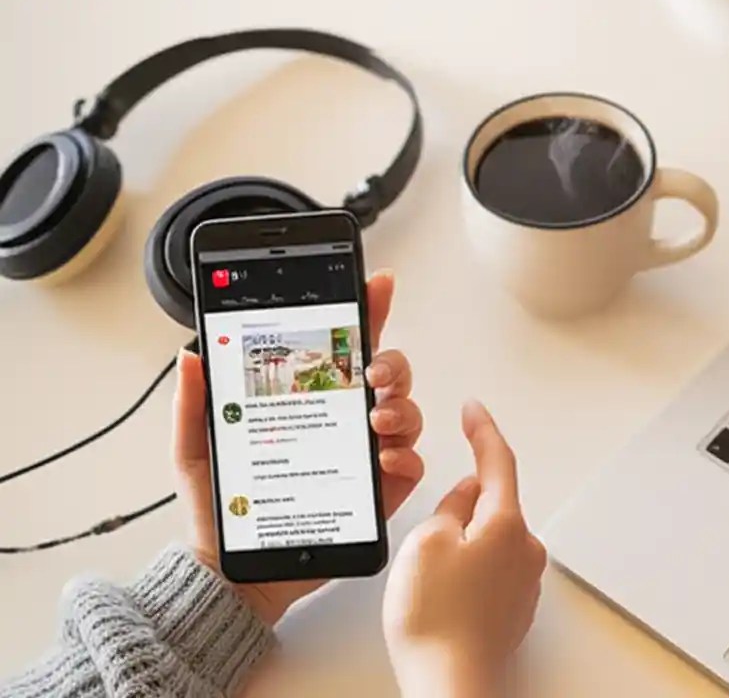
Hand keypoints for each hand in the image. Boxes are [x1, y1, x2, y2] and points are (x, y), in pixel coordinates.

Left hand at [171, 269, 425, 624]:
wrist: (233, 571)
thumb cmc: (220, 510)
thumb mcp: (196, 449)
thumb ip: (194, 402)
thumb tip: (191, 354)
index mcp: (310, 400)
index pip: (345, 347)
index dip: (367, 311)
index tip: (378, 283)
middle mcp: (346, 422)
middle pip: (390, 375)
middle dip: (393, 362)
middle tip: (373, 372)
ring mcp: (367, 457)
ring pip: (409, 414)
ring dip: (402, 405)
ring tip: (376, 416)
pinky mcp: (380, 496)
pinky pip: (411, 465)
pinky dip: (405, 455)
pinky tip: (382, 456)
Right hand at [382, 401, 546, 697]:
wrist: (450, 685)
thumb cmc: (436, 619)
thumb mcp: (426, 542)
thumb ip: (449, 506)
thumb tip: (465, 494)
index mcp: (508, 523)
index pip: (499, 461)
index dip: (483, 430)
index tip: (473, 409)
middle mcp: (525, 550)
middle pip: (492, 505)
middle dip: (458, 508)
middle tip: (422, 541)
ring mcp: (522, 582)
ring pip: (487, 541)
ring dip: (459, 544)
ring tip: (426, 583)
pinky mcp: (512, 609)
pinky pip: (487, 572)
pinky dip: (464, 573)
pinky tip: (440, 599)